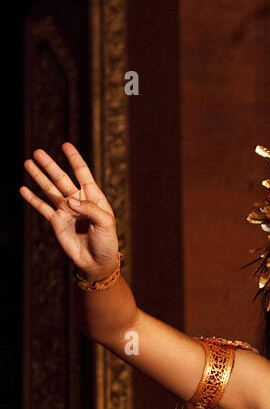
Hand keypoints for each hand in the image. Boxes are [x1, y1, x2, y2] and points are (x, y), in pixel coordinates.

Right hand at [20, 141, 119, 279]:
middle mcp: (78, 201)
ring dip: (39, 177)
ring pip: (50, 190)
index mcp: (93, 197)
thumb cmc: (107, 243)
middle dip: (49, 166)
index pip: (83, 173)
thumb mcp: (105, 223)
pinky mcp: (57, 222)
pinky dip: (33, 199)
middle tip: (37, 152)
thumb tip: (69, 201)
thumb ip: (89, 209)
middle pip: (61, 178)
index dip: (74, 159)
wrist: (98, 263)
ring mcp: (66, 211)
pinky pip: (43, 208)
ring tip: (28, 163)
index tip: (66, 145)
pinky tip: (23, 190)